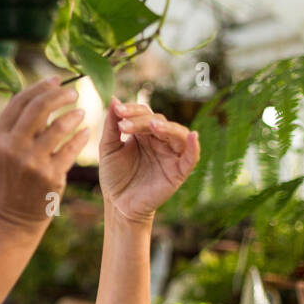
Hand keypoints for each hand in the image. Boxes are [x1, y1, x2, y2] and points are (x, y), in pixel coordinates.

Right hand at [0, 76, 88, 231]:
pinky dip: (81, 136)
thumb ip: (13, 126)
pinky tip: (86, 131)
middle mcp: (11, 147)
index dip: (40, 86)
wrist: (10, 219)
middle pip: (40, 107)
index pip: (20, 101)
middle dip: (60, 95)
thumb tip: (37, 94)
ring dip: (74, 115)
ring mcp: (32, 162)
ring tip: (82, 112)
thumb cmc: (7, 180)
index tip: (56, 80)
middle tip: (73, 92)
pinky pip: (72, 148)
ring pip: (60, 126)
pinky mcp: (51, 176)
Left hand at [99, 97, 199, 222]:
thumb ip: (112, 126)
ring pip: (177, 134)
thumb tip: (114, 99)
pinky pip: (191, 157)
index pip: (144, 113)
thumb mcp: (108, 148)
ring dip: (167, 128)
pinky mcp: (179, 171)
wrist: (118, 205)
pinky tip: (192, 136)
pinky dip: (194, 146)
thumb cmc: (114, 176)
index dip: (133, 110)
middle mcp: (160, 140)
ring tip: (153, 126)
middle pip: (159, 121)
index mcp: (144, 133)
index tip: (118, 110)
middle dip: (142, 121)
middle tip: (124, 125)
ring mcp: (171, 155)